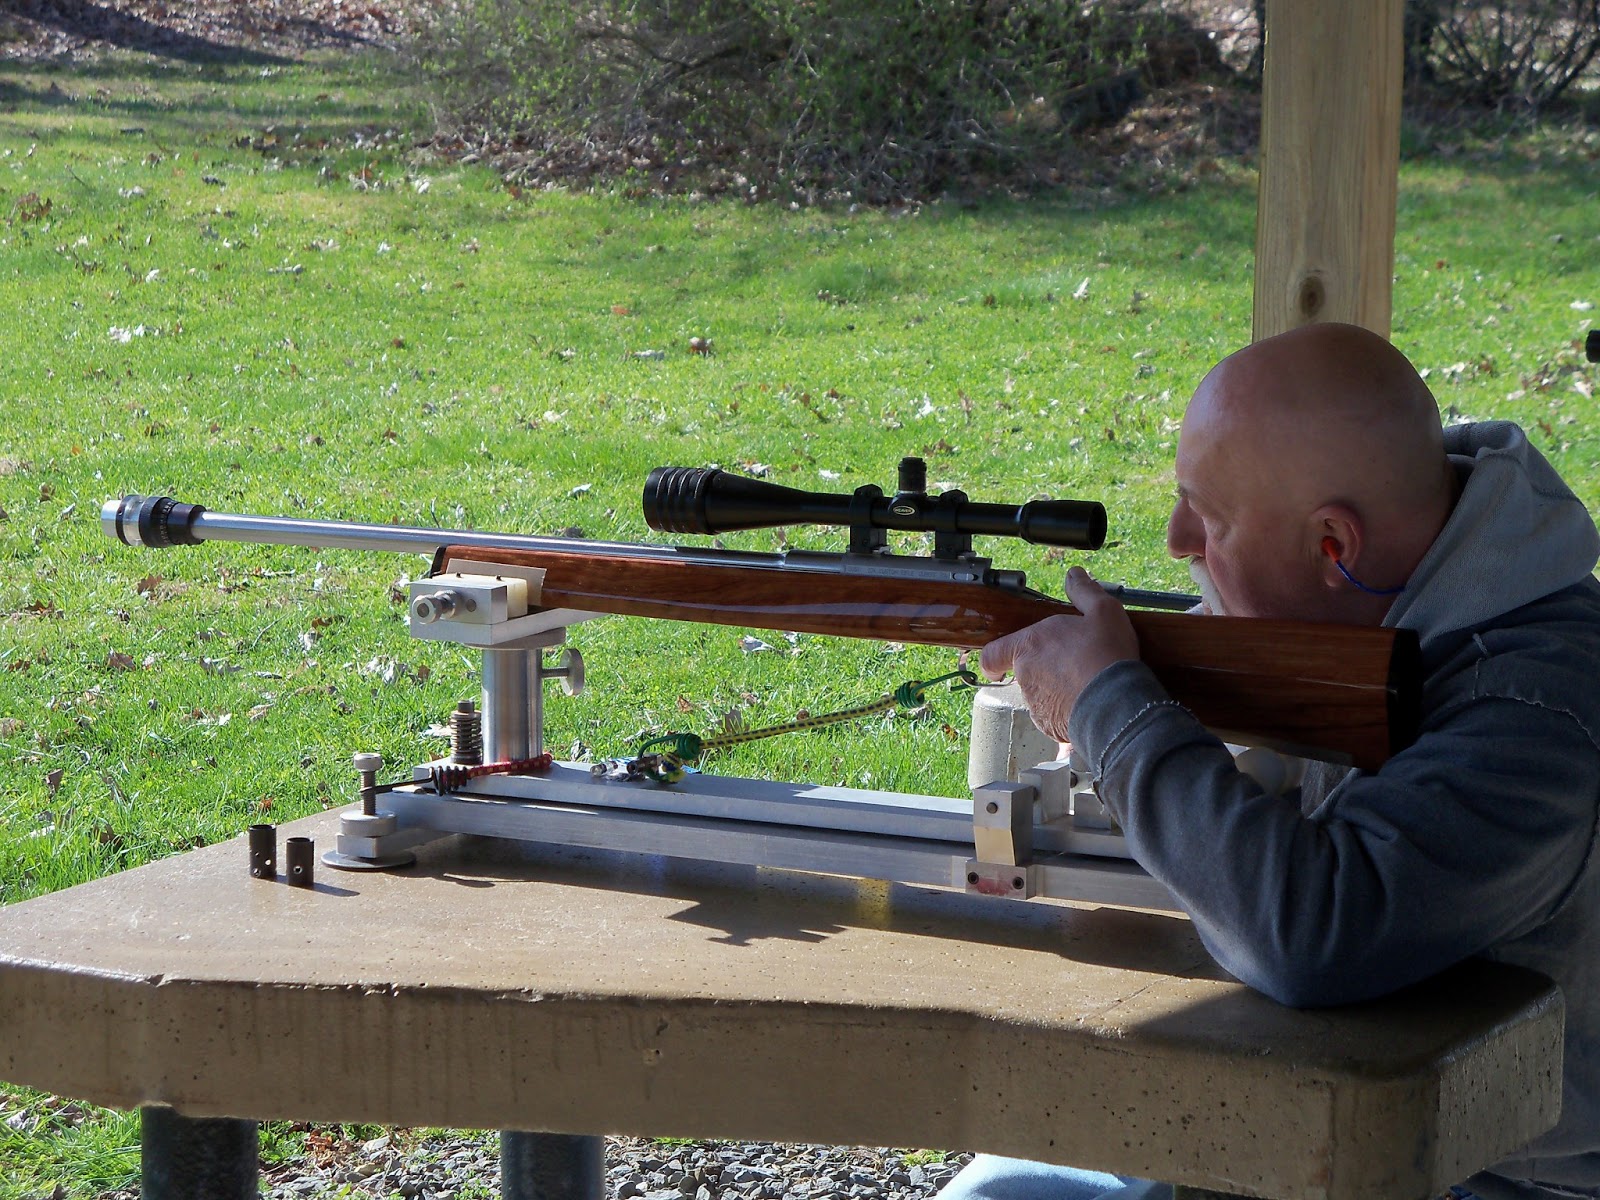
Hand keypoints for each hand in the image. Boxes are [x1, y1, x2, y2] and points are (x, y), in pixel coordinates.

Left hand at [979, 567, 1140, 740]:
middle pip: (1024, 671)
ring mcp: (1035, 703)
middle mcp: (1025, 675)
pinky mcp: (1049, 724)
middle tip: (1073, 664)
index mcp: (1029, 645)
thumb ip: (1085, 591)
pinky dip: (1065, 709)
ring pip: (1039, 694)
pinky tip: (1088, 702)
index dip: (993, 659)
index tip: (997, 664)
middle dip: (1044, 668)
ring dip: (1056, 689)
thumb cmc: (1107, 656)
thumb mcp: (1104, 611)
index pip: (993, 653)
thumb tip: (1074, 575)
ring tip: (1086, 683)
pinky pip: (1052, 715)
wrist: (1117, 704)